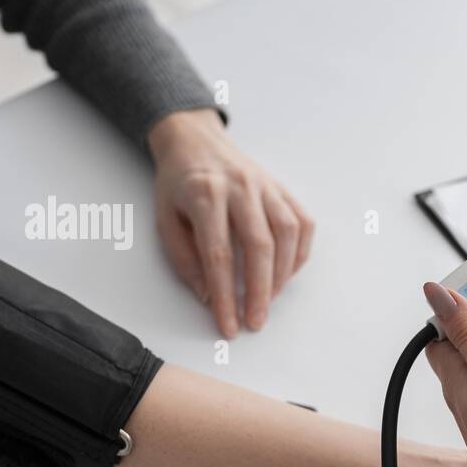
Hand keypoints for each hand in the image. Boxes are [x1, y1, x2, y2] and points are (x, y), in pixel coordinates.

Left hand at [148, 109, 313, 337]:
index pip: (218, 255)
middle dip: (260, 292)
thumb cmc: (178, 184)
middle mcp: (240, 187)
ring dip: (282, 274)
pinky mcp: (282, 188)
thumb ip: (185, 259)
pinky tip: (286, 273)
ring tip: (271, 299)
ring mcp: (266, 185)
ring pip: (287, 233)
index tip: (228, 325)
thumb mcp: (164, 219)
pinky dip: (299, 253)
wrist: (194, 141)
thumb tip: (209, 296)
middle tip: (256, 321)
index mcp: (204, 194)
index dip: (225, 296)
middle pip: (259, 246)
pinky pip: (302, 223)